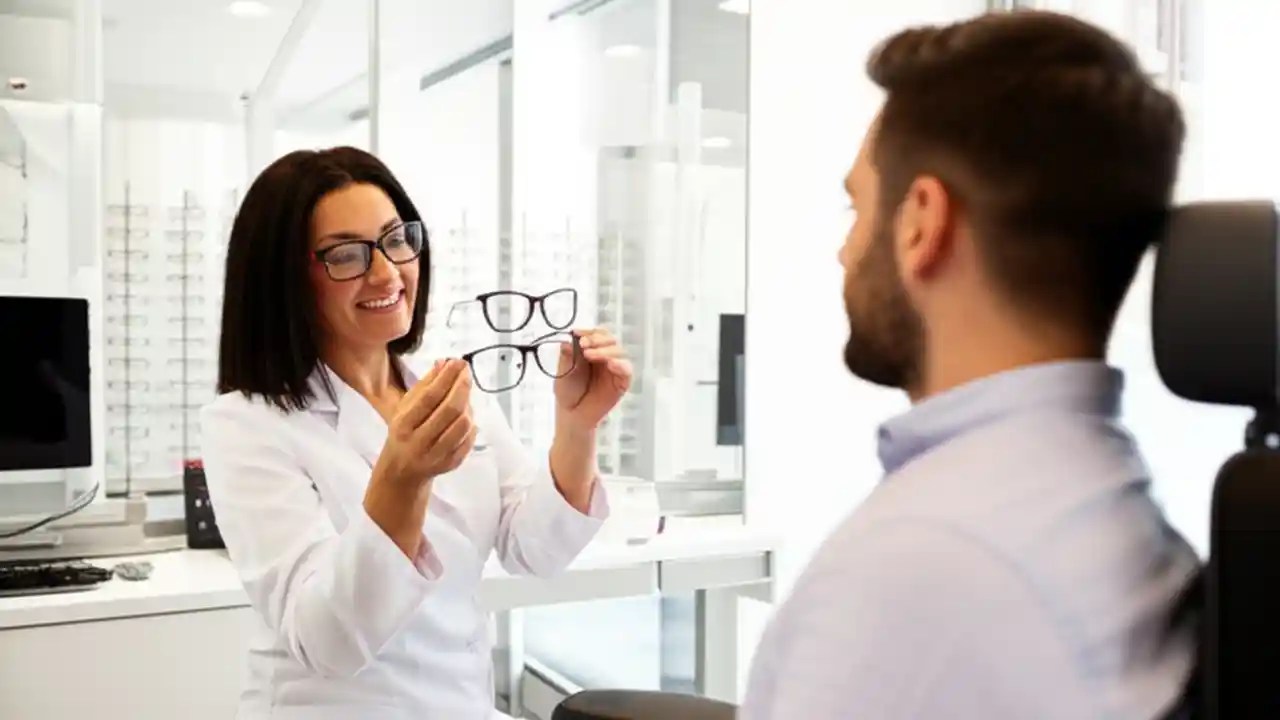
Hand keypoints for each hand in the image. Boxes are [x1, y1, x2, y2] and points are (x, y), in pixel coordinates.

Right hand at [373, 359, 476, 489]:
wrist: (402, 470)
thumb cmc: (405, 432)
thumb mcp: (405, 408)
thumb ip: (425, 385)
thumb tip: (444, 363)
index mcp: (403, 424)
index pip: (430, 397)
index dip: (447, 378)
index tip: (458, 362)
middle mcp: (419, 442)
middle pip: (450, 410)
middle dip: (462, 387)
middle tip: (466, 372)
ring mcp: (436, 456)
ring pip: (462, 425)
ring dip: (468, 405)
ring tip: (464, 395)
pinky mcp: (451, 464)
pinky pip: (469, 440)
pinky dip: (472, 425)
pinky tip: (467, 415)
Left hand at [553, 328, 632, 433]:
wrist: (572, 414)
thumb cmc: (568, 391)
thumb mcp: (563, 370)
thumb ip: (567, 355)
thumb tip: (568, 340)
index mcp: (592, 349)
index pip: (596, 333)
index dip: (588, 331)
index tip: (576, 333)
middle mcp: (606, 356)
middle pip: (609, 338)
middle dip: (596, 339)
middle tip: (583, 344)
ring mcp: (615, 368)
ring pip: (618, 351)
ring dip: (604, 350)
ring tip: (588, 354)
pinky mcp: (622, 382)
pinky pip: (627, 370)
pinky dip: (620, 364)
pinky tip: (611, 364)